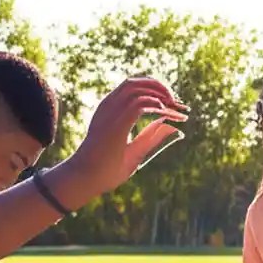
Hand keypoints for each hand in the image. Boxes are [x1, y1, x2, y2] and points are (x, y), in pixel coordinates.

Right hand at [66, 76, 188, 194]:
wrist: (86, 181)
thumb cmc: (105, 170)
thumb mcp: (135, 152)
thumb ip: (151, 138)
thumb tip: (172, 128)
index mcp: (110, 111)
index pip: (133, 88)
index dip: (156, 91)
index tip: (175, 104)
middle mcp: (108, 107)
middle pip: (135, 82)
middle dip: (159, 86)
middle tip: (177, 101)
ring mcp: (109, 114)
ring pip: (135, 87)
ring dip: (158, 92)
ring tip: (174, 105)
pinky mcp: (115, 124)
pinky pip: (137, 104)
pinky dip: (154, 104)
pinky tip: (164, 112)